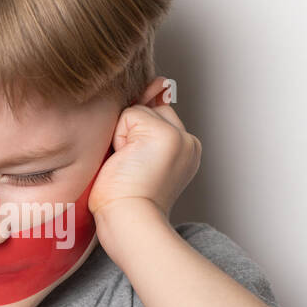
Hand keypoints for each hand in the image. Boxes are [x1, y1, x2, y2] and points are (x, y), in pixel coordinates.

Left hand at [88, 100, 200, 221]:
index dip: (135, 135)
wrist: (128, 222)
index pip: (156, 118)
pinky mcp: (166, 134)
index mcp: (184, 151)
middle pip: (148, 111)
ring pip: (138, 111)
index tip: (133, 165)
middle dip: (131, 133)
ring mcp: (180, 137)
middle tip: (131, 169)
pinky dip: (118, 137)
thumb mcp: (135, 159)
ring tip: (128, 166)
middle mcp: (188, 142)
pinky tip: (125, 161)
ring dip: (123, 136)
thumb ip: (142, 127)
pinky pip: (128, 115)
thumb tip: (154, 85)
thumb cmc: (122, 201)